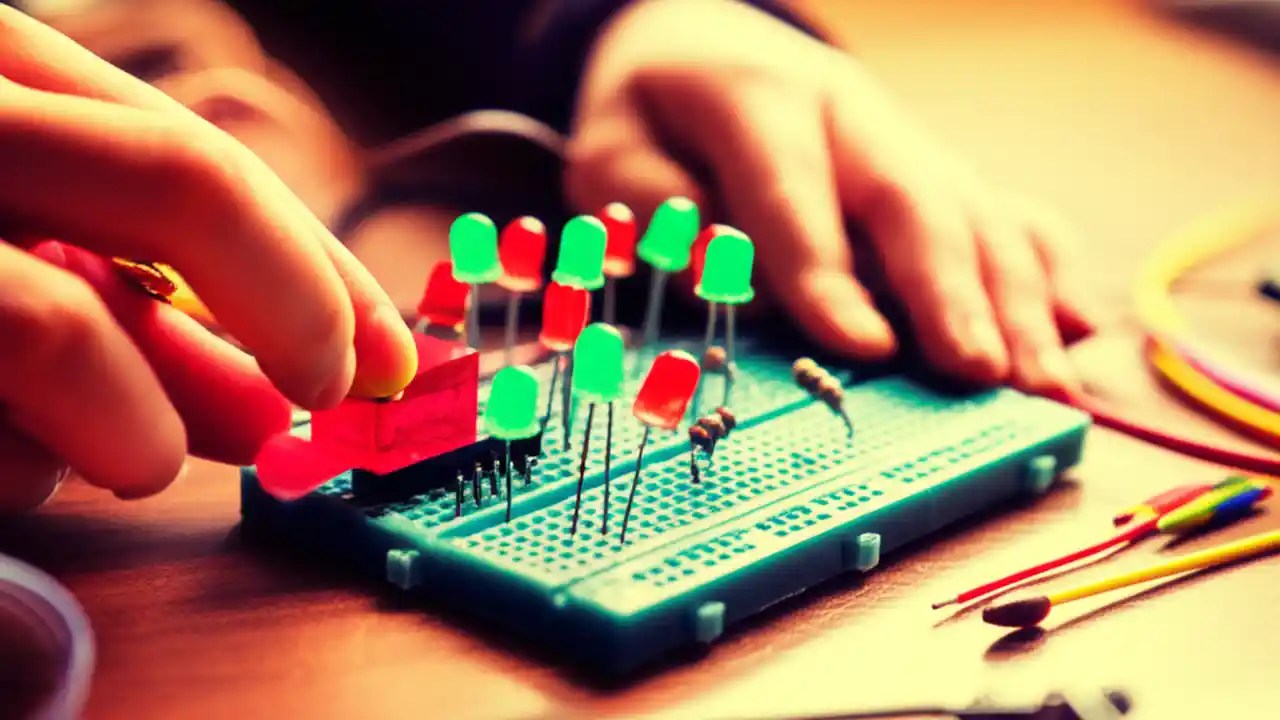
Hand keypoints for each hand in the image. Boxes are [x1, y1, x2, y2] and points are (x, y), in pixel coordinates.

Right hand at [0, 8, 416, 511]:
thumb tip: (280, 407)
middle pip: (184, 184)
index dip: (322, 269)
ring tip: (116, 456)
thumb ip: (151, 307)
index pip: (203, 163)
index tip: (390, 358)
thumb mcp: (38, 243)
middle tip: (327, 397)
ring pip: (63, 327)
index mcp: (2, 78)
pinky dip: (29, 473)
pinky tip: (16, 459)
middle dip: (296, 310)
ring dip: (133, 432)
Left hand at [568, 0, 1093, 391]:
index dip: (827, 272)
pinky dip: (1044, 271)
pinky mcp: (935, 168)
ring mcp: (905, 141)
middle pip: (915, 197)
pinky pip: (1005, 210)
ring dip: (1018, 303)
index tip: (866, 348)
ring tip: (1048, 387)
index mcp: (758, 100)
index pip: (793, 190)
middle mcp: (850, 118)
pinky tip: (1074, 329)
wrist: (710, 47)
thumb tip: (729, 275)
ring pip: (976, 212)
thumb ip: (658, 208)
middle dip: (955, 292)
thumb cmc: (657, 118)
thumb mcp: (613, 152)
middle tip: (987, 376)